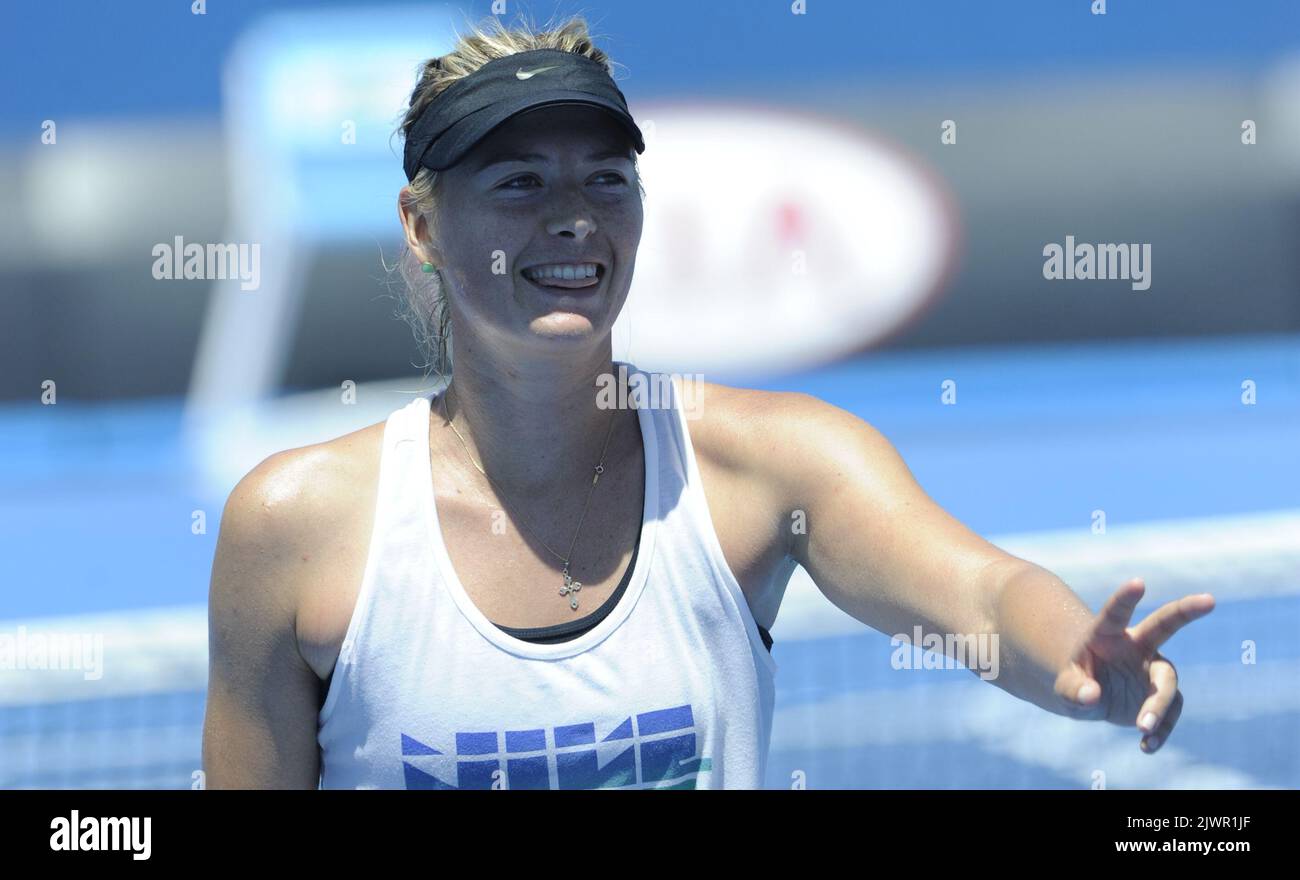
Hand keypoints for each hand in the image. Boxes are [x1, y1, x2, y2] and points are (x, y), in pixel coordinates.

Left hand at [1053, 578, 1214, 751]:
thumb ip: (1073, 688)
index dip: (1125, 598)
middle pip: (1165, 625)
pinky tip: (1147, 746)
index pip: (1115, 613)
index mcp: (1106, 634)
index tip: (1138, 582)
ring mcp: (1151, 669)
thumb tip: (1091, 695)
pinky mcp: (1159, 694)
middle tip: (1209, 599)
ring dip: (1158, 705)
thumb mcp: (1064, 686)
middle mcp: (1136, 645)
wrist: (1088, 694)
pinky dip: (1160, 729)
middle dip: (1186, 610)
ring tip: (1141, 727)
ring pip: (1167, 683)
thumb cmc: (1074, 680)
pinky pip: (1169, 712)